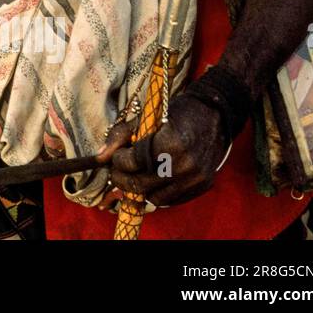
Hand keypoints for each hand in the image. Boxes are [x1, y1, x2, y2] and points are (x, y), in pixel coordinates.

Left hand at [96, 94, 229, 209]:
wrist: (213, 115)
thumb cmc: (175, 113)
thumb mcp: (145, 118)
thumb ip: (120, 137)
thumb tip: (99, 158)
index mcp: (171, 144)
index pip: (133, 163)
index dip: (119, 161)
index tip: (117, 156)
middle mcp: (185, 165)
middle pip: (141, 184)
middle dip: (123, 179)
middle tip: (118, 171)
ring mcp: (196, 179)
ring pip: (155, 198)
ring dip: (140, 189)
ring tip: (136, 175)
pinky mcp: (203, 186)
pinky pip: (172, 200)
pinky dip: (158, 192)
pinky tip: (153, 179)